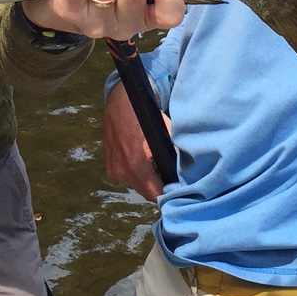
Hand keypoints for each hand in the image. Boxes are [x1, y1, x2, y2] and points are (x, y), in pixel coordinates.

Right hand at [102, 81, 169, 201]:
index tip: (179, 189)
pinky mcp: (109, 166)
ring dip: (147, 181)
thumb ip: (176, 157)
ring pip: (137, 185)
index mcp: (137, 164)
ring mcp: (114, 169)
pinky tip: (143, 160)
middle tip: (171, 178)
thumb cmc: (148, 116)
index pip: (156, 194)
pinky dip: (136, 173)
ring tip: (156, 166)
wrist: (123, 101)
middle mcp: (122, 170)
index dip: (169, 193)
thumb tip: (187, 176)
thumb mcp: (168, 134)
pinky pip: (127, 177)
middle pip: (146, 193)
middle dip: (159, 188)